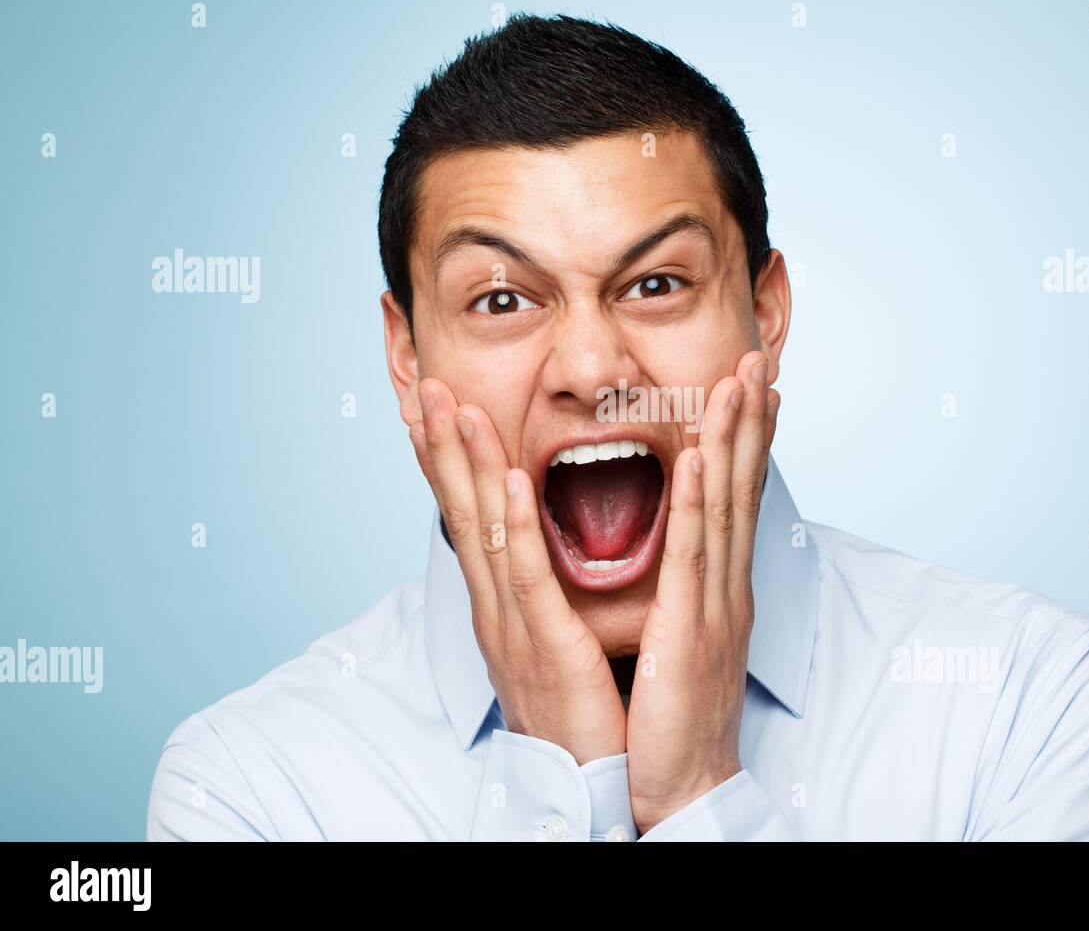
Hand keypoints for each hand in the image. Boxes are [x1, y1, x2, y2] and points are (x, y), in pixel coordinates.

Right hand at [402, 377, 626, 764]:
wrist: (583, 781)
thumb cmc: (576, 710)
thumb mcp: (549, 638)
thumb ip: (541, 591)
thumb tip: (537, 550)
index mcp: (501, 603)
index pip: (467, 517)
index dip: (446, 462)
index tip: (431, 411)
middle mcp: (496, 607)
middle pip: (462, 512)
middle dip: (442, 447)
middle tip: (425, 387)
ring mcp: (514, 625)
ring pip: (486, 531)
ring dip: (470, 466)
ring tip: (455, 408)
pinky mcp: (546, 646)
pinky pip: (529, 578)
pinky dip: (517, 526)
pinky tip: (511, 482)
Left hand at [625, 351, 778, 833]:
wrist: (687, 783)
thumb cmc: (676, 715)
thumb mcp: (684, 640)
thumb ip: (685, 592)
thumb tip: (684, 557)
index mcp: (721, 588)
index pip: (737, 498)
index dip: (748, 439)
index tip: (753, 388)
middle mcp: (727, 586)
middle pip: (741, 487)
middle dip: (749, 420)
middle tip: (756, 359)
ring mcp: (714, 605)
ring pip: (723, 506)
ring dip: (730, 439)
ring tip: (736, 380)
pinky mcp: (688, 630)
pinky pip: (690, 555)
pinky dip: (695, 501)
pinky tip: (697, 455)